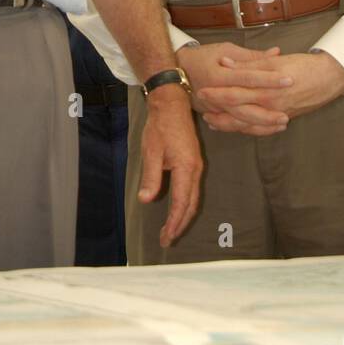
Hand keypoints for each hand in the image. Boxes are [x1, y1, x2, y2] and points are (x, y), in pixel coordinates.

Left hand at [138, 87, 202, 246]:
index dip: (174, 223)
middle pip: (190, 204)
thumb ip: (151, 176)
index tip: (166, 238)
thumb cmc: (160, 126)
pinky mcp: (194, 162)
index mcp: (187, 168)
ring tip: (171, 230)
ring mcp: (197, 166)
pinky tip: (177, 209)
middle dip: (179, 224)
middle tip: (167, 240)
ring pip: (193, 198)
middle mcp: (196, 170)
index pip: (181, 203)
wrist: (172, 104)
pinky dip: (185, 204)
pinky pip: (192, 189)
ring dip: (183, 215)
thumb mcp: (151, 151)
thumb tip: (146, 199)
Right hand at [178, 42, 291, 133]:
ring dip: (262, 123)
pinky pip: (235, 126)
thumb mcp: (225, 50)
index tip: (289, 80)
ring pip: (241, 120)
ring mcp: (214, 107)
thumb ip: (252, 56)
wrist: (174, 73)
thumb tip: (277, 53)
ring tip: (283, 122)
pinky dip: (252, 129)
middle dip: (268, 110)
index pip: (248, 78)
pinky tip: (267, 128)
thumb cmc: (202, 57)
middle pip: (245, 105)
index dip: (269, 79)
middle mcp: (216, 94)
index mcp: (219, 74)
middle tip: (288, 111)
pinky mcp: (215, 115)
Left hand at [202, 51, 343, 131]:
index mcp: (265, 89)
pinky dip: (246, 130)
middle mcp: (269, 106)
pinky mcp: (282, 118)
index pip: (234, 94)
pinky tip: (237, 127)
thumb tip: (226, 62)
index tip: (202, 93)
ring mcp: (276, 115)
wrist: (327, 78)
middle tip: (202, 112)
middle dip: (219, 114)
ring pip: (248, 125)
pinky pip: (261, 129)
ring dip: (229, 125)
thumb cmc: (301, 66)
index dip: (217, 95)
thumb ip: (248, 64)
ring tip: (213, 122)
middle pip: (238, 113)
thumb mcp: (273, 62)